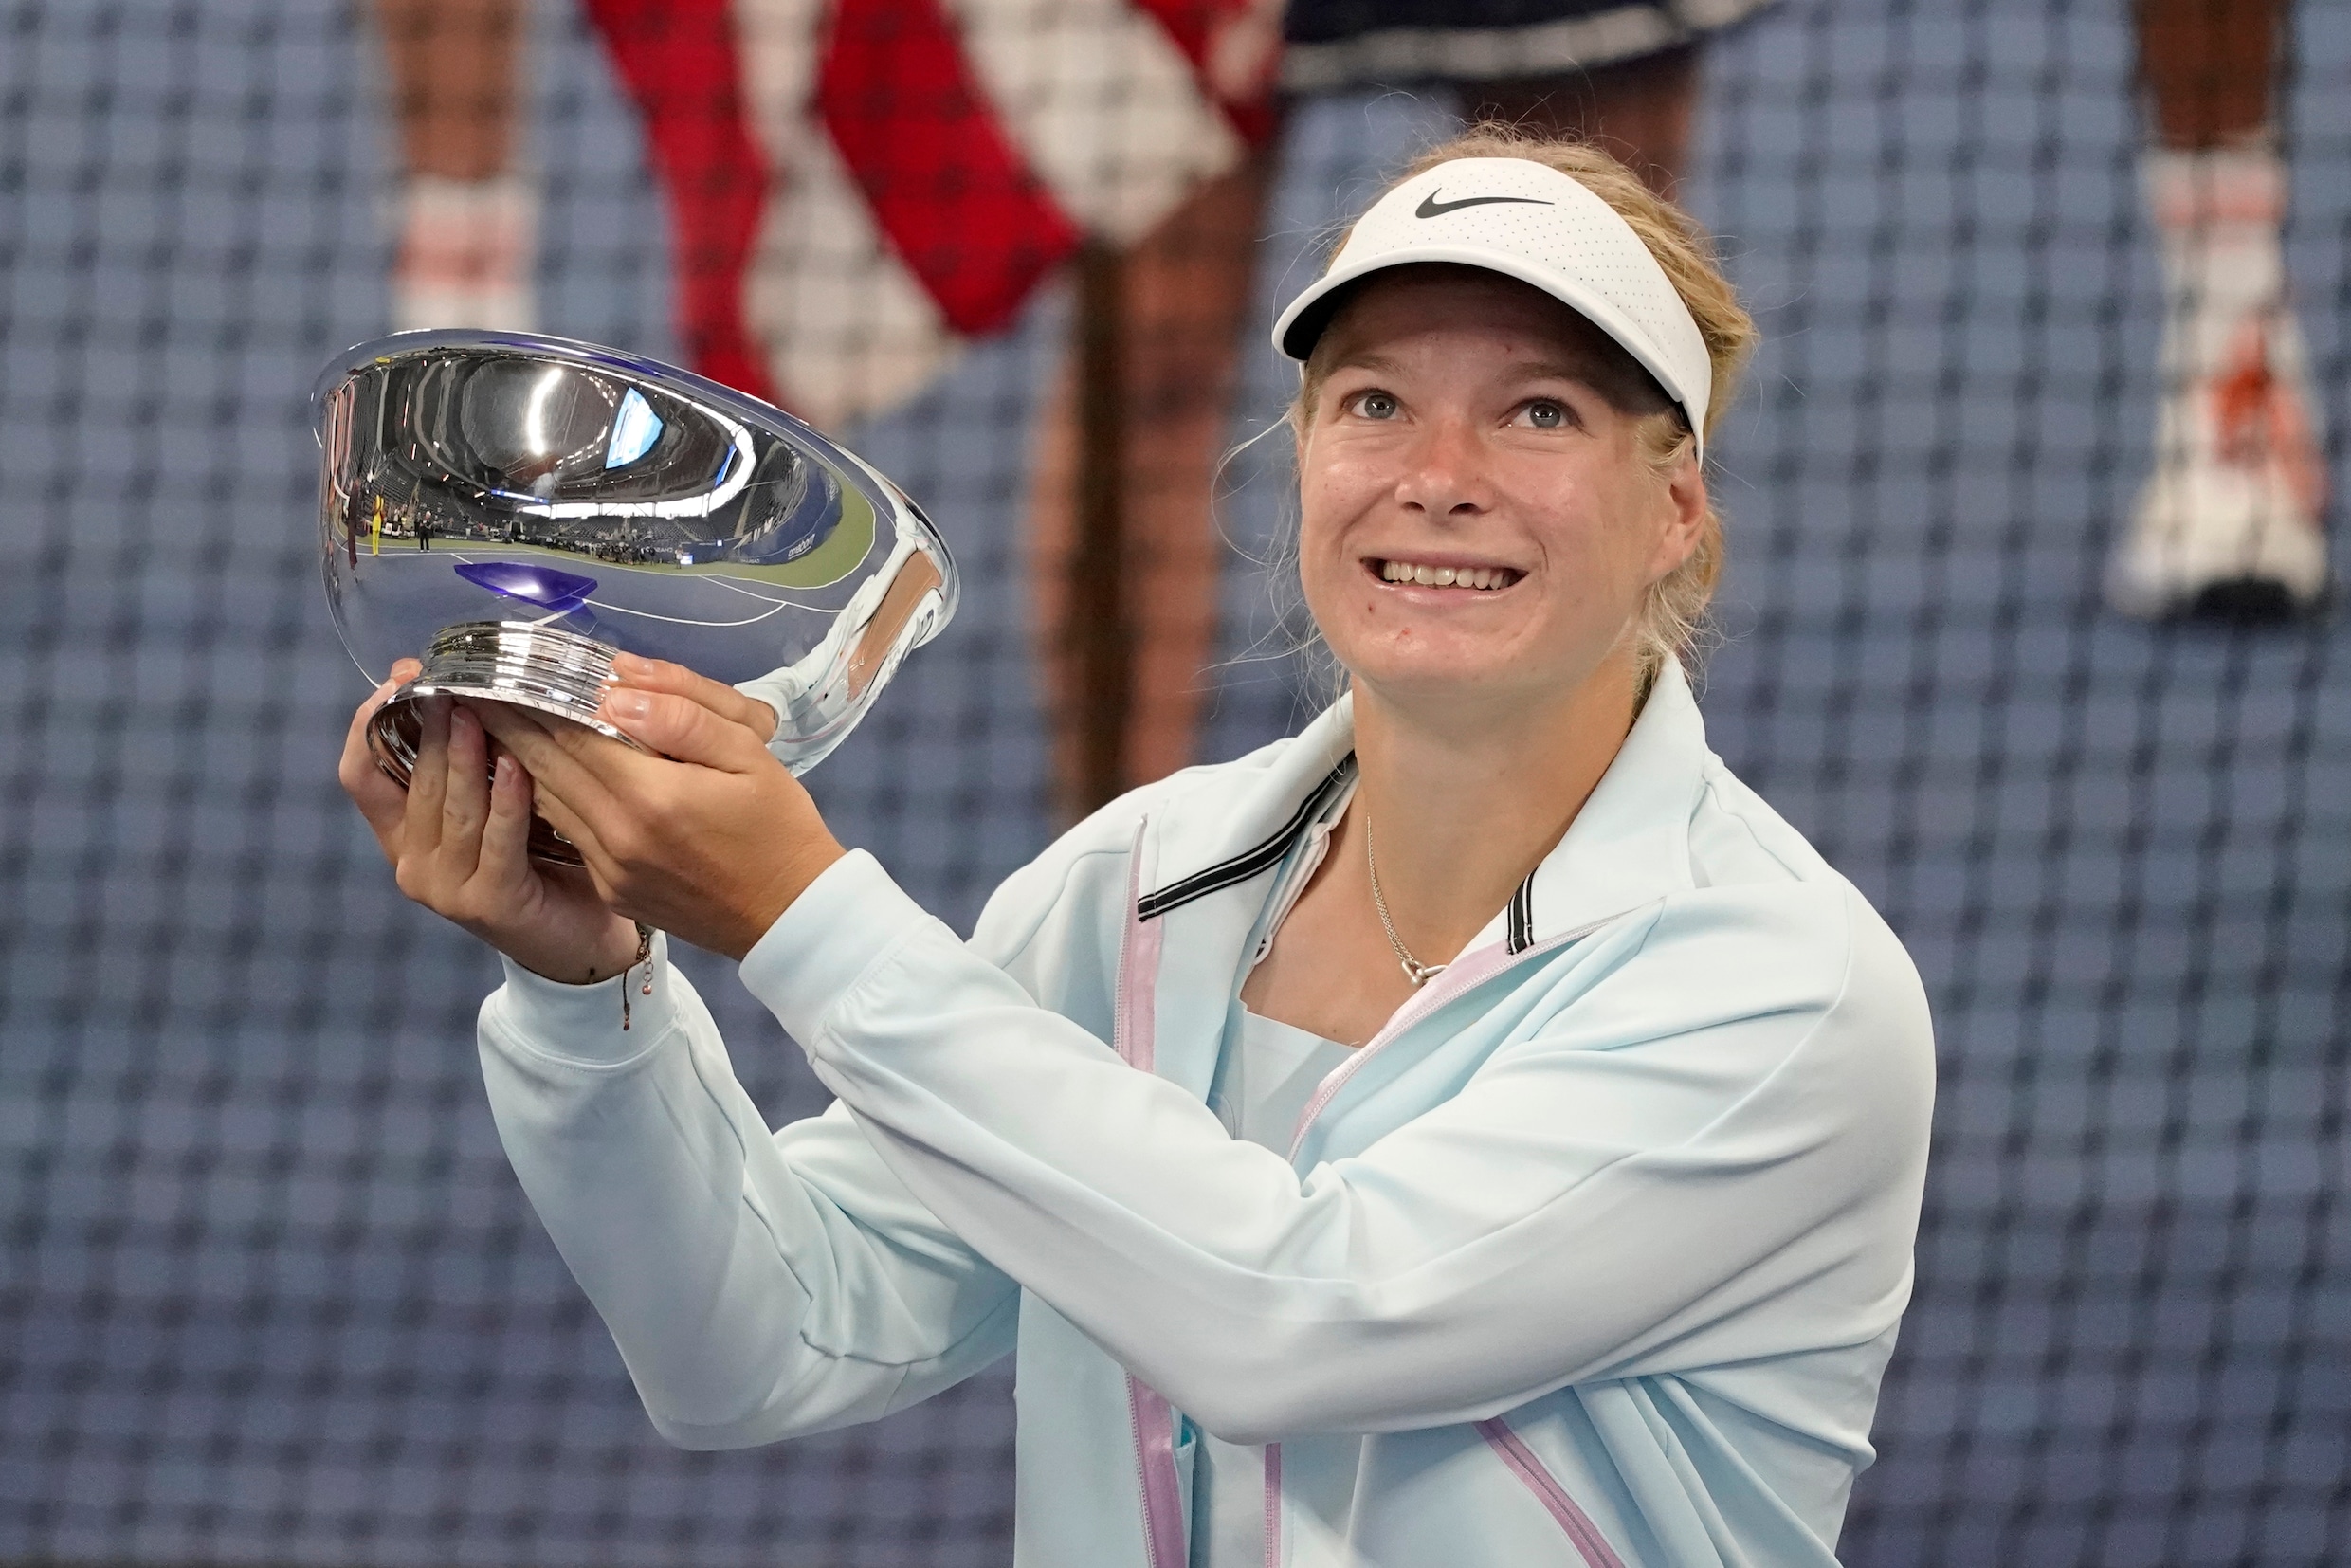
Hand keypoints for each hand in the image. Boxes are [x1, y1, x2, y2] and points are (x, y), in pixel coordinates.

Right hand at [339, 662, 642, 983]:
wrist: (581, 940)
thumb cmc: (542, 863)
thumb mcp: (493, 809)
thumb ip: (470, 765)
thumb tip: (462, 689)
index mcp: (403, 838)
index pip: (360, 776)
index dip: (369, 724)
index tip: (400, 679)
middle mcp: (412, 864)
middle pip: (412, 782)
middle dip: (429, 727)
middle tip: (454, 682)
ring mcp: (447, 888)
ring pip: (452, 808)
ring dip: (465, 755)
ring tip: (479, 709)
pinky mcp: (490, 902)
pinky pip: (496, 839)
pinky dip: (506, 799)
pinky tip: (517, 764)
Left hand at [469, 652, 844, 960]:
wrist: (790, 915)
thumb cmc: (778, 827)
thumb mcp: (750, 754)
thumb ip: (686, 714)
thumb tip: (619, 687)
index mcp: (650, 797)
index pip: (569, 733)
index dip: (527, 698)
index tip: (493, 668)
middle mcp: (616, 835)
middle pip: (545, 765)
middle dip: (506, 722)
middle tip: (469, 686)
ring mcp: (609, 867)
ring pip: (546, 799)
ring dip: (514, 758)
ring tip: (487, 720)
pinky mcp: (611, 887)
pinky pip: (566, 829)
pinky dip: (543, 793)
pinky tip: (530, 769)